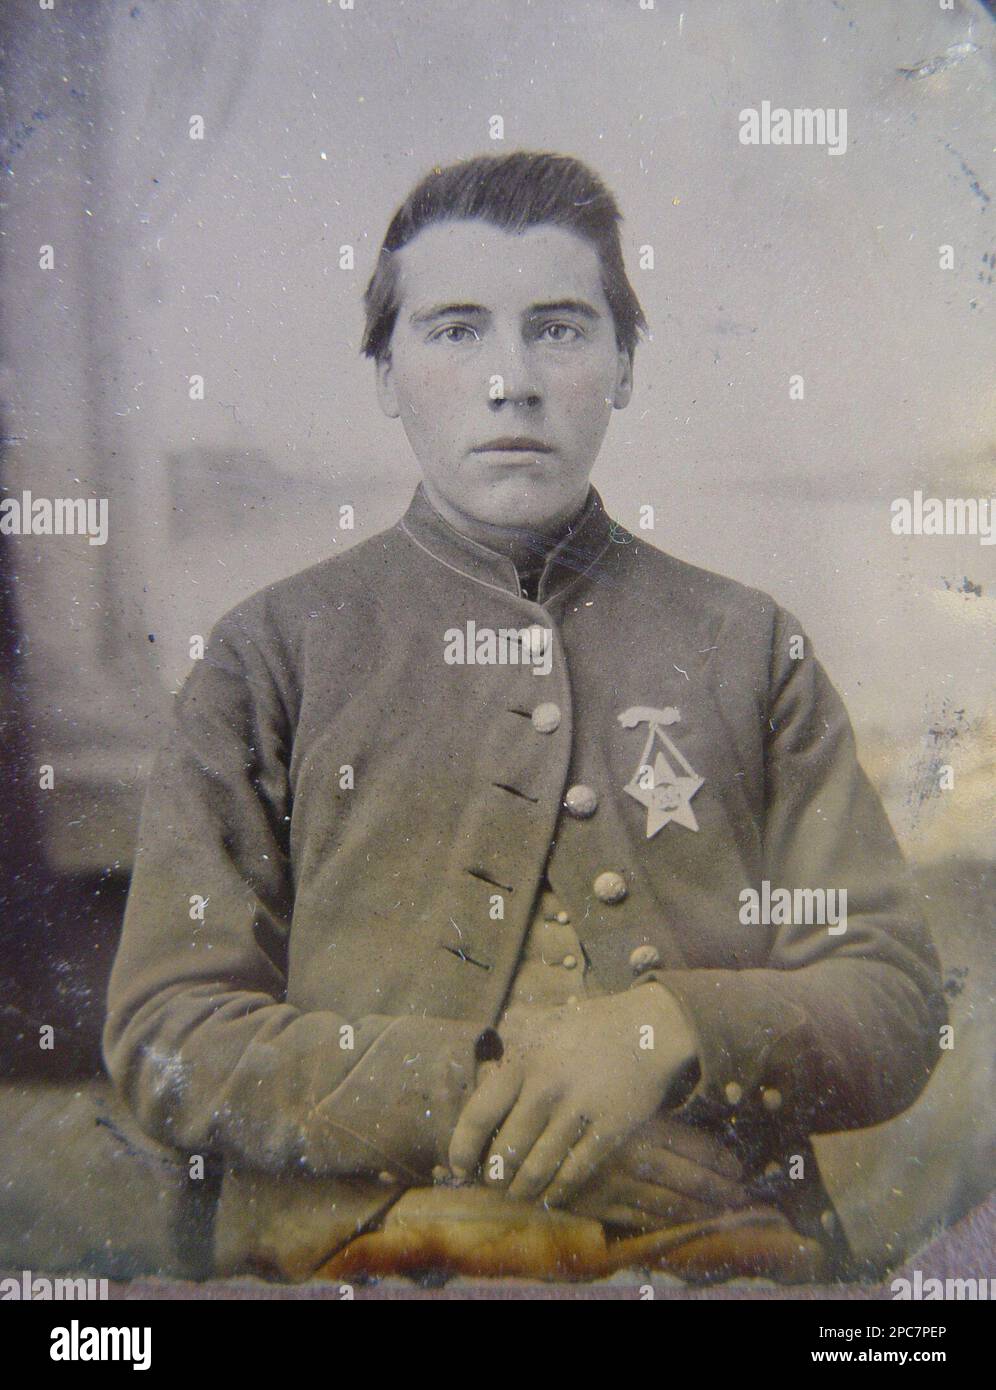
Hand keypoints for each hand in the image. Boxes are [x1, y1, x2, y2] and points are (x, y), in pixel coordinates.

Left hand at [448, 985, 697, 1207]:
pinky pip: (574, 1172)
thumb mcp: (538, 1022)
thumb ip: (506, 1044)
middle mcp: (546, 1087)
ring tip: (517, 1192)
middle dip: (494, 1175)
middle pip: (505, 1151)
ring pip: (537, 1168)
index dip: (463, 1149)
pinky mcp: (610, 1129)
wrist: (648, 1030)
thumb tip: (478, 1072)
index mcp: (522, 1061)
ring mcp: (579, 1110)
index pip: (478, 1116)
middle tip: (493, 1182)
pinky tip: (550, 1195)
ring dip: (522, 1188)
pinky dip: (557, 1191)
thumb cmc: (585, 1028)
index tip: (459, 1167)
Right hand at [571, 1112, 750, 1232]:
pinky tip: (685, 1222)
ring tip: (722, 1212)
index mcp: (641, 1123)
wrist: (527, 1135)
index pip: (696, 1146)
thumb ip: (652, 1105)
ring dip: (701, 1210)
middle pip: (691, 1178)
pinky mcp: (600, 1206)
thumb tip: (693, 1099)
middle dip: (720, 1190)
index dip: (721, 1161)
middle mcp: (634, 1155)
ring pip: (671, 1203)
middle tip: (741, 1196)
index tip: (738, 1169)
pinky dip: (668, 1222)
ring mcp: (617, 1184)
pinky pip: (643, 1218)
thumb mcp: (619, 1096)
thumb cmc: (579, 1106)